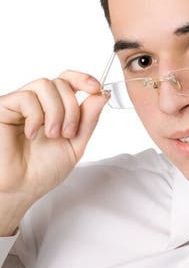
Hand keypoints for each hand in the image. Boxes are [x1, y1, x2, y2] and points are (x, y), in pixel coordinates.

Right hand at [0, 70, 106, 228]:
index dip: (83, 79)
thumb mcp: (75, 145)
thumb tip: (101, 96)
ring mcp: (20, 104)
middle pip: (61, 83)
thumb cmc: (42, 171)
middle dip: (72, 108)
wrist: (22, 188)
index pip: (68, 81)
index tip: (96, 88)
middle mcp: (37, 103)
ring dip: (56, 112)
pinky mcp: (4, 107)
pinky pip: (27, 97)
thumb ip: (88, 121)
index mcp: (55, 110)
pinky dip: (36, 116)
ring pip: (45, 85)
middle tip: (67, 133)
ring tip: (52, 135)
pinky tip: (31, 134)